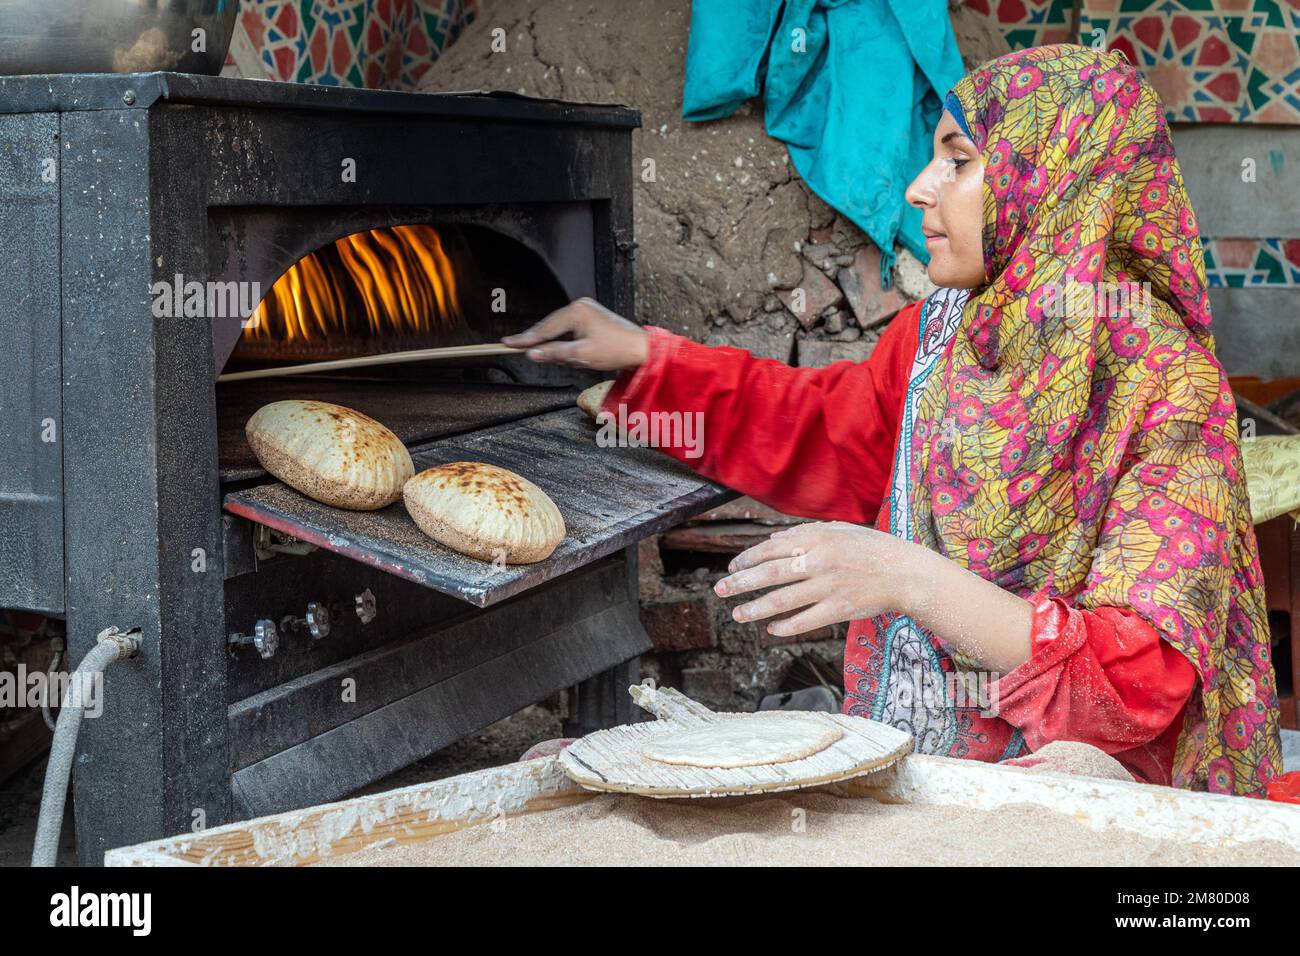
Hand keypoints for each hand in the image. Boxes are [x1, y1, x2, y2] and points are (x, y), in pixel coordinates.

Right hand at [502, 297, 648, 370]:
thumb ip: (554, 354)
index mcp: (576, 311)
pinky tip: (578, 354)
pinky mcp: (591, 317)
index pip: (544, 328)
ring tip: (577, 360)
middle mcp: (580, 306)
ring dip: (562, 347)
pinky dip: (570, 344)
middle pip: (551, 328)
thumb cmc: (616, 350)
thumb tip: (532, 354)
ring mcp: (586, 310)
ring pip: (561, 331)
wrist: (641, 349)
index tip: (507, 344)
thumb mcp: (581, 356)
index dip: (525, 339)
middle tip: (533, 355)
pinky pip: (571, 331)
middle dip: (547, 345)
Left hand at [712, 522, 923, 638]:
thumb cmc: (871, 548)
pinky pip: (806, 620)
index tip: (732, 568)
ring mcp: (829, 587)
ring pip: (783, 600)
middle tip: (720, 590)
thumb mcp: (839, 530)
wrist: (905, 572)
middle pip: (770, 574)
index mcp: (818, 538)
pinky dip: (786, 625)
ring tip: (738, 614)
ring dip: (756, 608)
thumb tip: (770, 540)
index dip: (748, 559)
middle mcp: (820, 561)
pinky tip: (772, 629)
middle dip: (741, 583)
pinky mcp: (839, 609)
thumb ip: (805, 533)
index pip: (772, 549)